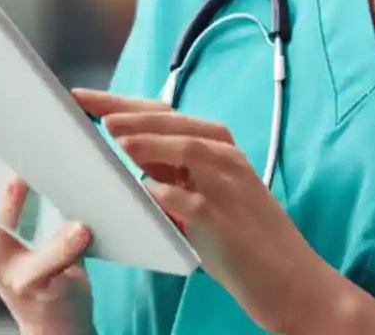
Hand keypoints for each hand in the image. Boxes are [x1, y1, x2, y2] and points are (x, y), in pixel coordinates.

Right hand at [0, 169, 95, 333]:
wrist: (55, 322)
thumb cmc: (38, 266)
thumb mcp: (14, 232)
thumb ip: (13, 197)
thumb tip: (24, 142)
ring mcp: (8, 269)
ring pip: (1, 236)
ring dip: (8, 208)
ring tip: (17, 181)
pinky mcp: (39, 285)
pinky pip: (49, 263)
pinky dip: (64, 245)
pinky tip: (80, 229)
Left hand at [73, 88, 331, 333]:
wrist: (288, 277)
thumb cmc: (242, 235)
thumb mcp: (204, 192)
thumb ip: (172, 170)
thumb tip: (128, 149)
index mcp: (219, 147)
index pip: (166, 114)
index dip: (125, 103)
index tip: (86, 98)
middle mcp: (226, 159)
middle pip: (175, 122)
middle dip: (130, 112)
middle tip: (91, 109)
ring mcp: (229, 187)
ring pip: (190, 150)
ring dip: (151, 141)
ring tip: (116, 136)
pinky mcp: (226, 221)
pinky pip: (194, 201)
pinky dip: (168, 193)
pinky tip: (144, 189)